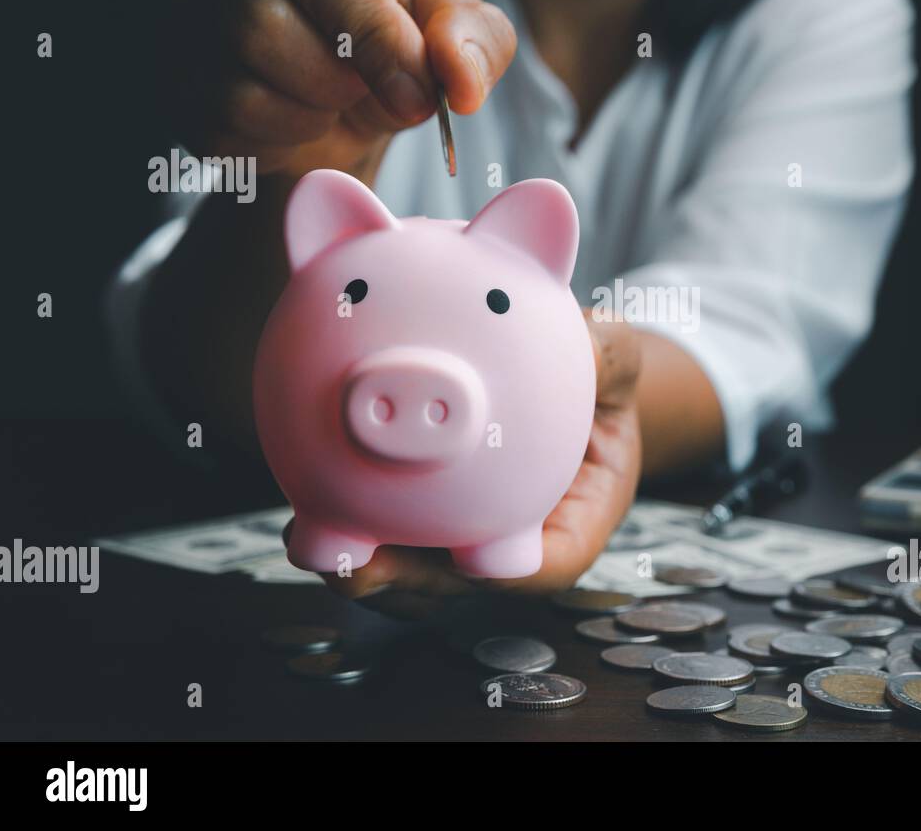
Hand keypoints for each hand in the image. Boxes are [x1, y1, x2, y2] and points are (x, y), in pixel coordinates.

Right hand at [166, 0, 515, 180]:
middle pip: (262, 30)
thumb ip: (476, 42)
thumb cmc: (398, 42)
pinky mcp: (176, 76)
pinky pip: (219, 130)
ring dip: (309, 117)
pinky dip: (276, 144)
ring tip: (334, 99)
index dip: (377, 44)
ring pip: (236, 88)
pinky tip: (298, 120)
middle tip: (369, 89)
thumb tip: (462, 79)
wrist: (348, 95)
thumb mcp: (456, 30)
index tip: (419, 93)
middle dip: (338, 85)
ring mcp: (190, 10)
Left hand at [304, 314, 642, 614]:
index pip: (548, 564)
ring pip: (409, 573)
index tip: (478, 565)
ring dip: (360, 566)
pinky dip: (344, 519)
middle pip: (459, 585)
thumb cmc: (596, 379)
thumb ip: (605, 355)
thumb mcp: (616, 360)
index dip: (510, 576)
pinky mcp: (423, 523)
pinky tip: (304, 488)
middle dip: (407, 586)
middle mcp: (513, 541)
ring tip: (310, 536)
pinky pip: (383, 532)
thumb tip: (588, 334)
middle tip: (359, 564)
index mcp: (573, 520)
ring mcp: (463, 538)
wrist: (566, 385)